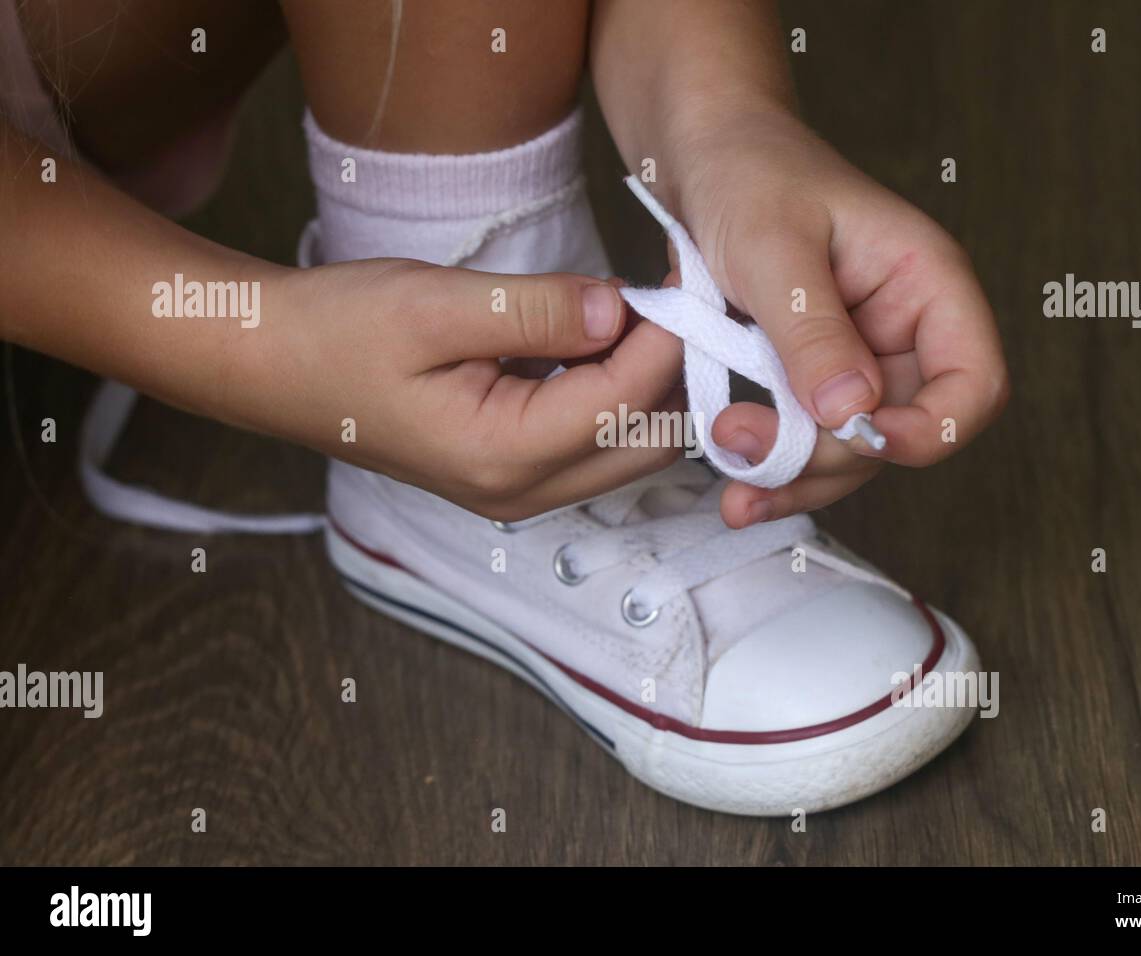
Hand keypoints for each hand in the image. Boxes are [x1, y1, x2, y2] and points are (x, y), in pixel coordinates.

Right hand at [244, 259, 683, 520]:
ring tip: (641, 304)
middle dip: (671, 366)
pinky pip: (595, 437)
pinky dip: (615, 387)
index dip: (667, 336)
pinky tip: (600, 334)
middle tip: (671, 288)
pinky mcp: (514, 470)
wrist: (275, 363)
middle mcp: (522, 491)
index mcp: (503, 457)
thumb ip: (535, 311)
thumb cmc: (339, 332)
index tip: (684, 272)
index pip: (627, 402)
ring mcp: (519, 489)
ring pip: (630, 445)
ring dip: (647, 379)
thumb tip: (619, 310)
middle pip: (648, 442)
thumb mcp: (436, 305)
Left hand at [665, 108, 1008, 527]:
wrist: (698, 157)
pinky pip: (805, 442)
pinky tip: (737, 490)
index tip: (860, 437)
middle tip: (743, 445)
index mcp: (925, 285)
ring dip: (796, 476)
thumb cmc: (747, 172)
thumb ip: (812, 327)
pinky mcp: (807, 381)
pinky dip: (772, 468)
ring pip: (850, 451)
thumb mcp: (773, 244)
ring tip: (731, 483)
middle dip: (830, 456)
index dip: (933, 428)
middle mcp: (901, 331)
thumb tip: (849, 411)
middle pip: (902, 432)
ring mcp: (854, 361)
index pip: (974, 382)